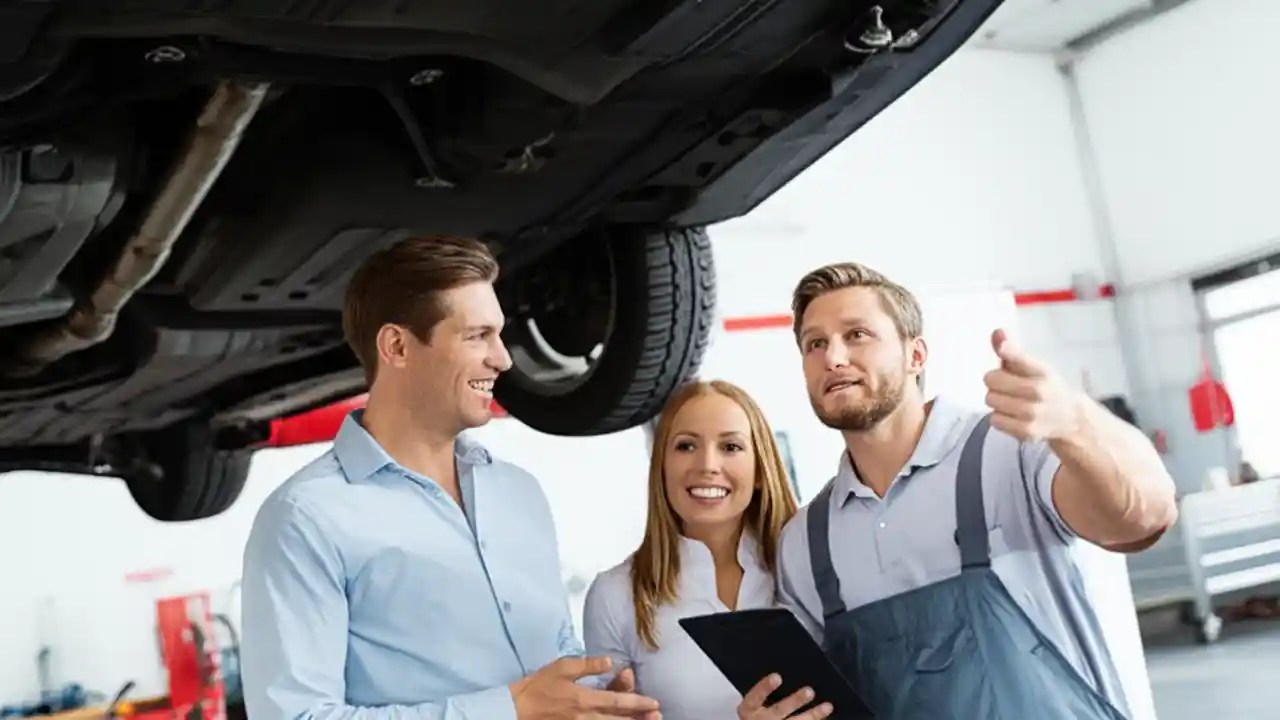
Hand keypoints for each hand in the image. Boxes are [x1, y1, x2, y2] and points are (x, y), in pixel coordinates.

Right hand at [510, 656, 660, 719]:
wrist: (516, 709)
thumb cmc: (539, 685)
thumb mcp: (562, 667)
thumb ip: (588, 665)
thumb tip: (611, 661)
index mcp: (584, 698)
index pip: (618, 702)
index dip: (638, 702)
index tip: (654, 702)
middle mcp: (585, 717)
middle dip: (640, 719)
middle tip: (658, 716)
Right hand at [736, 674, 832, 719]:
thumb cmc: (755, 714)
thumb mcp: (752, 704)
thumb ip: (763, 692)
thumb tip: (782, 671)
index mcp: (749, 710)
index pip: (755, 697)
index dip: (765, 687)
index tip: (777, 677)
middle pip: (779, 710)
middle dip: (795, 701)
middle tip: (809, 691)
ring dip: (812, 715)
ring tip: (827, 707)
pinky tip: (826, 717)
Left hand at [984, 329, 1083, 441]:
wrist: (1070, 418)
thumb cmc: (1045, 387)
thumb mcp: (1032, 367)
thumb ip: (1011, 350)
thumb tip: (997, 332)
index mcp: (1041, 370)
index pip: (1019, 358)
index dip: (1007, 351)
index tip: (1002, 348)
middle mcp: (1039, 391)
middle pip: (991, 379)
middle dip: (994, 382)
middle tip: (1007, 386)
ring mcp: (1033, 413)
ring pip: (991, 400)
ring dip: (996, 401)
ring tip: (1012, 401)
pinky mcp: (1027, 432)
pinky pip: (994, 420)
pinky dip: (999, 418)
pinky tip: (1014, 416)